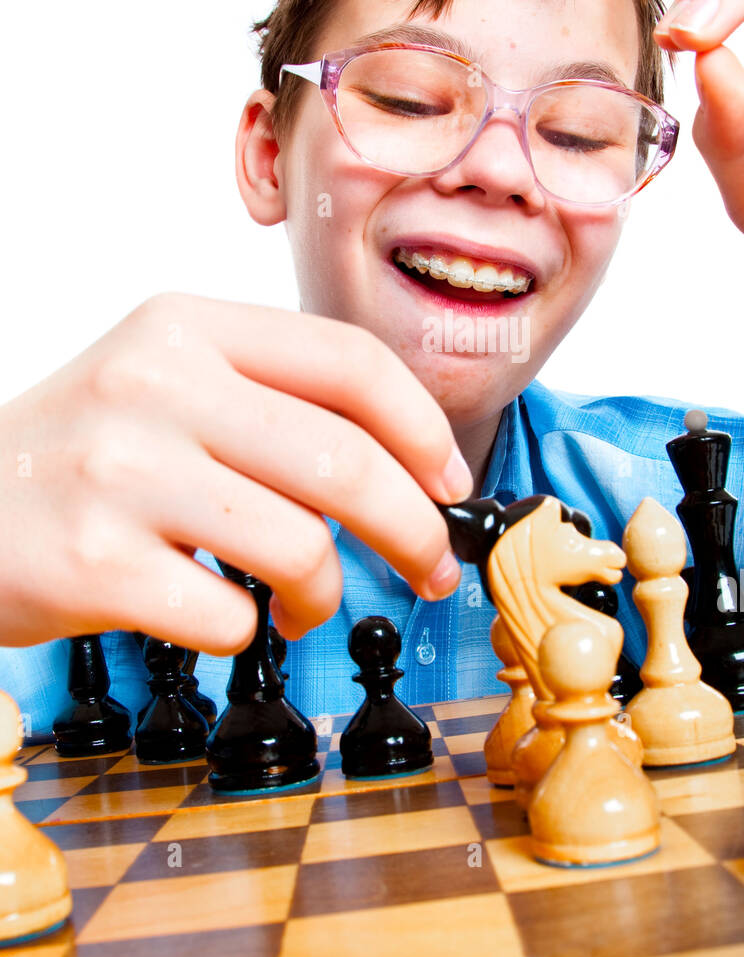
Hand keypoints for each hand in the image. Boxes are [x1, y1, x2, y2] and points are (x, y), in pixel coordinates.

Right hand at [0, 294, 470, 648]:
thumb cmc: (81, 454)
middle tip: (432, 566)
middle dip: (414, 529)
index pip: (350, 361)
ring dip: (324, 593)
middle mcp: (155, 384)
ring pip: (300, 546)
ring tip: (302, 602)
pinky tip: (219, 615)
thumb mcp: (164, 382)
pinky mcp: (95, 565)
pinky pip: (231, 615)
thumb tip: (409, 464)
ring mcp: (120, 473)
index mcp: (188, 327)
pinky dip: (247, 630)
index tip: (450, 482)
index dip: (424, 429)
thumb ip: (272, 399)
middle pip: (346, 462)